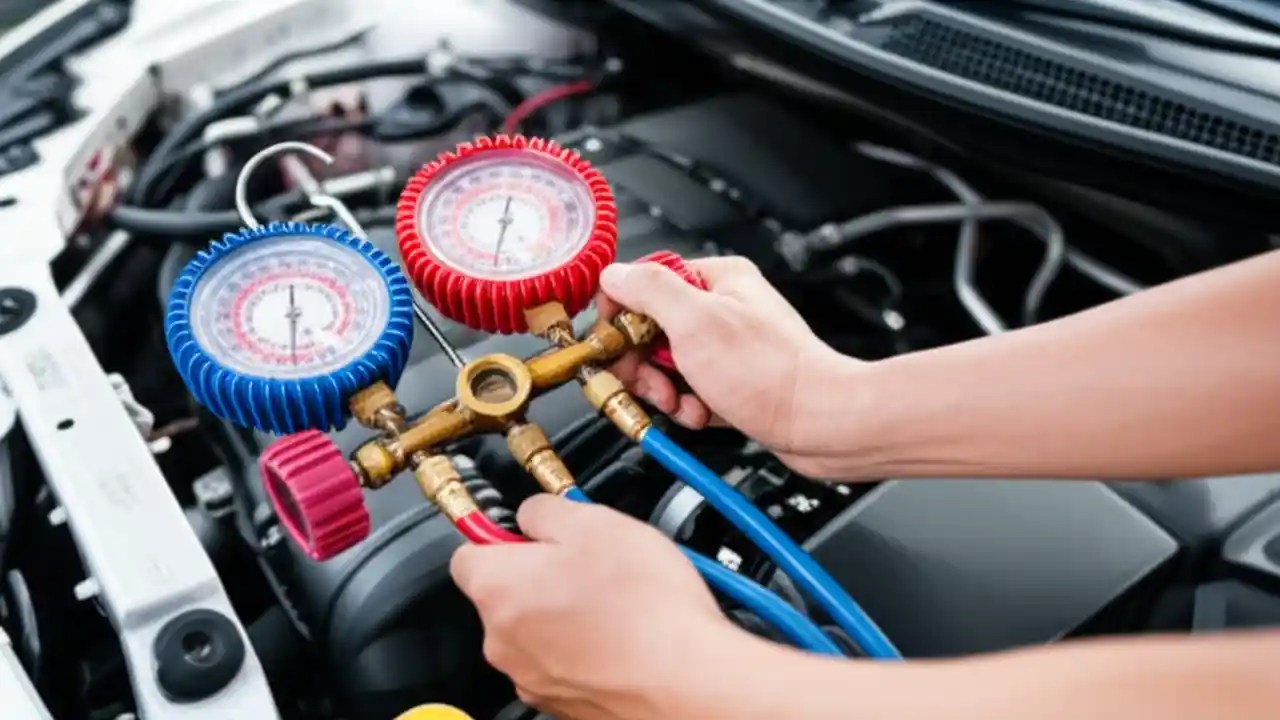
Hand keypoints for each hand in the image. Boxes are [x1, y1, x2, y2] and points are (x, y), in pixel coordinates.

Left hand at [450, 495, 751, 718]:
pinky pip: (563, 663)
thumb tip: (533, 513)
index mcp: (497, 589)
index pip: (468, 549)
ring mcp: (532, 679)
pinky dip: (586, 647)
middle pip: (505, 593)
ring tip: (618, 600)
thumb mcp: (595, 522)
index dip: (500, 532)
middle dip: (540, 574)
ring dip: (565, 612)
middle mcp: (502, 641)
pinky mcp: (565, 704)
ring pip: (536, 630)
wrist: (688, 682)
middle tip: (589, 561)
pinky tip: (624, 634)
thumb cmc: (645, 609)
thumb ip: (547, 510)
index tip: (526, 529)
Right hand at [598, 257, 864, 476]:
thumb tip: (614, 275)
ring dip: (664, 389)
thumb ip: (650, 291)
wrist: (820, 424)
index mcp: (715, 280)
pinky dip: (687, 407)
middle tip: (651, 382)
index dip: (622, 317)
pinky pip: (689, 390)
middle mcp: (721, 308)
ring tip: (681, 403)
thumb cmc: (773, 373)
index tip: (614, 345)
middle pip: (650, 328)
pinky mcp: (731, 381)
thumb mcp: (696, 322)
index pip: (644, 283)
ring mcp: (726, 346)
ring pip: (666, 364)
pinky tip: (701, 414)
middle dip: (643, 363)